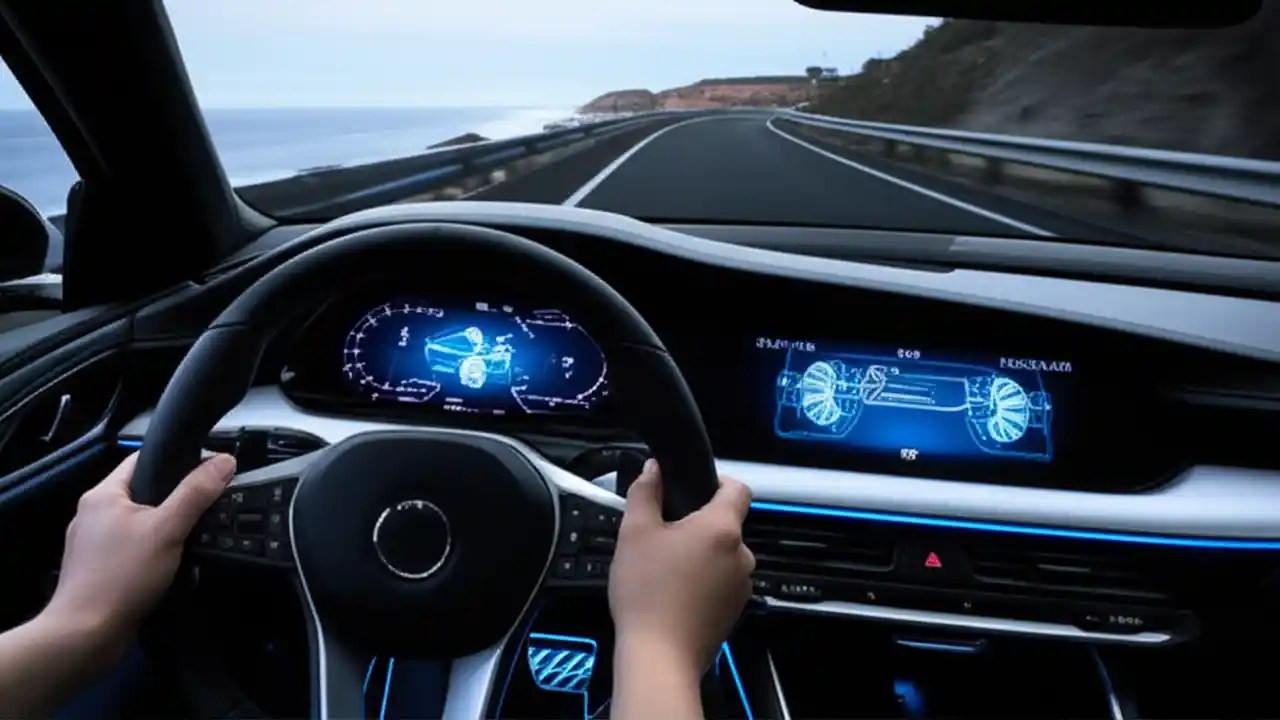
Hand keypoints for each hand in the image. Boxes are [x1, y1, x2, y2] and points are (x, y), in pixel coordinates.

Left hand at [43, 451, 235, 663]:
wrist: (86, 635)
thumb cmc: (123, 576)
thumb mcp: (168, 529)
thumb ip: (196, 493)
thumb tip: (226, 460)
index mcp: (102, 495)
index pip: (143, 461)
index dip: (178, 460)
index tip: (209, 472)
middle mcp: (92, 515)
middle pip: (144, 494)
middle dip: (175, 502)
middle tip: (207, 510)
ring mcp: (92, 545)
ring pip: (140, 525)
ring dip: (166, 532)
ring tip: (194, 540)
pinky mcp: (98, 571)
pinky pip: (133, 551)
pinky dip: (153, 554)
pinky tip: (172, 567)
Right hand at [609, 459, 754, 675]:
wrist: (659, 657)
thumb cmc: (646, 591)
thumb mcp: (634, 533)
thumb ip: (645, 492)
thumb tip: (653, 469)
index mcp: (722, 528)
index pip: (738, 488)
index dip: (718, 482)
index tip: (692, 490)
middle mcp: (741, 555)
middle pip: (726, 525)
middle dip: (699, 525)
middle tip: (663, 535)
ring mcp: (742, 586)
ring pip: (723, 556)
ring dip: (702, 555)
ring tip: (665, 569)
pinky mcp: (735, 611)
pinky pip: (722, 583)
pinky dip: (704, 581)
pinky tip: (676, 593)